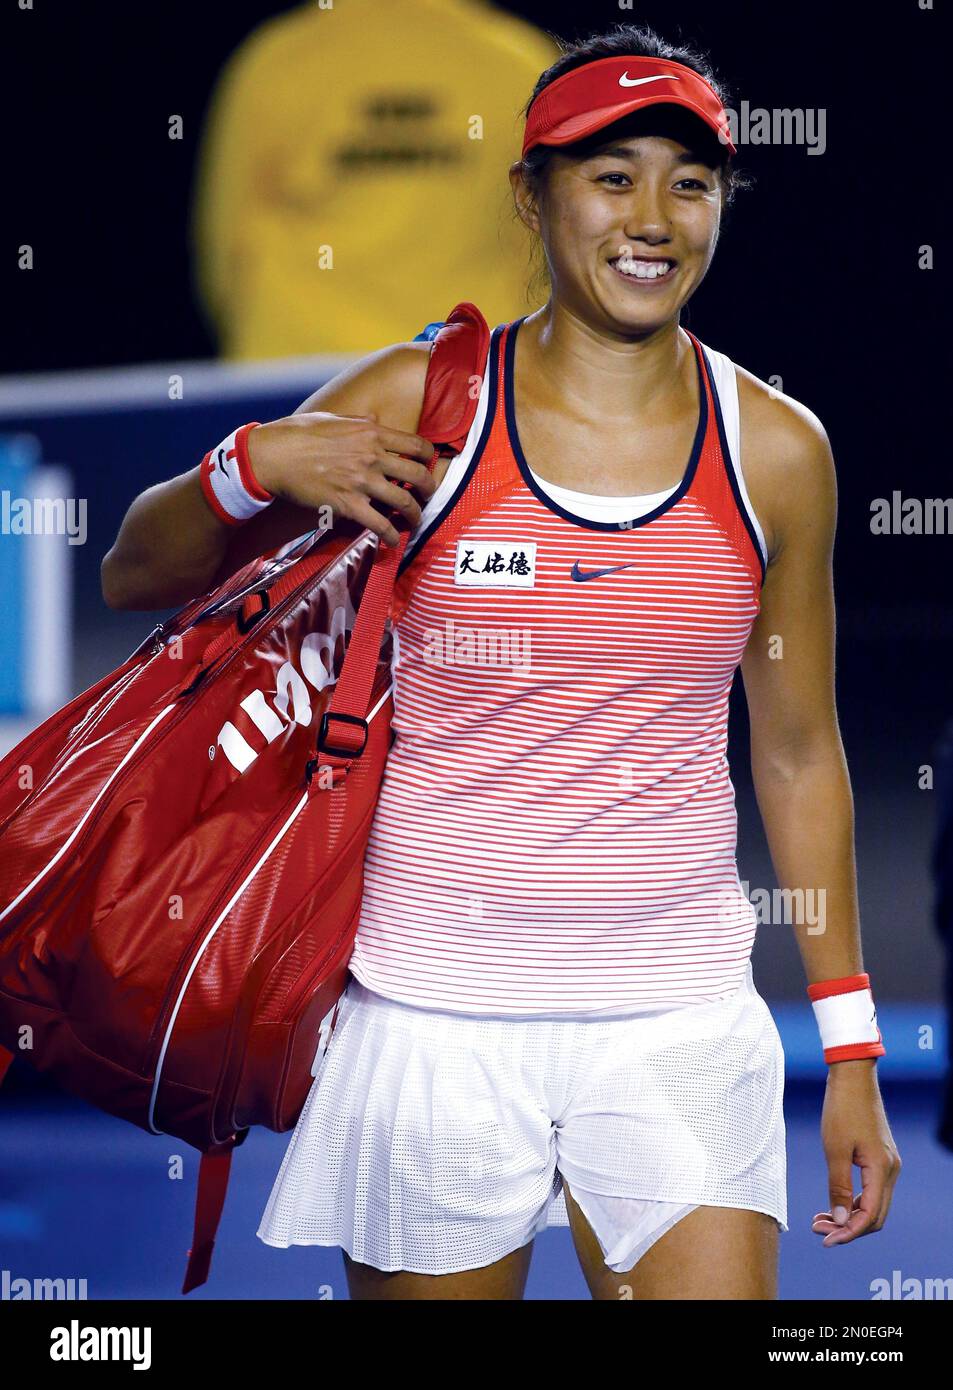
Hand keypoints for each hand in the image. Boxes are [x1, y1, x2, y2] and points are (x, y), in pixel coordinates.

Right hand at [247, 411, 436, 546]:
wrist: (272, 455)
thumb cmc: (298, 433)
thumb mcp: (334, 418)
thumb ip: (360, 422)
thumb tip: (376, 420)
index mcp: (371, 432)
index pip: (417, 445)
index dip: (429, 458)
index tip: (428, 466)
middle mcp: (371, 456)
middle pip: (418, 475)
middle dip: (429, 488)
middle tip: (428, 496)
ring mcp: (361, 481)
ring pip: (404, 501)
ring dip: (416, 514)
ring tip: (416, 520)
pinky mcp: (347, 504)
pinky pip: (380, 524)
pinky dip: (391, 535)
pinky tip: (393, 542)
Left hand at [812, 1060, 900, 1246]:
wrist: (852, 1076)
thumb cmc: (842, 1108)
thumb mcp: (834, 1149)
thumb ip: (839, 1187)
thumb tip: (842, 1220)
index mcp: (882, 1169)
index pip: (870, 1217)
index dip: (848, 1233)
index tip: (825, 1240)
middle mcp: (890, 1169)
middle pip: (874, 1215)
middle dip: (848, 1228)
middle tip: (819, 1229)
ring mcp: (887, 1163)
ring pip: (873, 1204)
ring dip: (850, 1215)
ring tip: (821, 1218)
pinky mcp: (879, 1156)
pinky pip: (871, 1189)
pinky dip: (854, 1200)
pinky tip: (834, 1203)